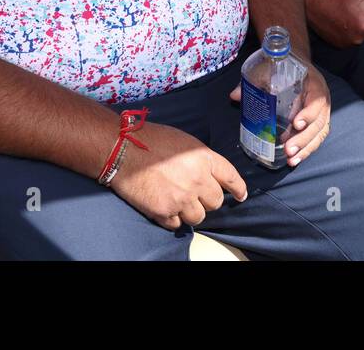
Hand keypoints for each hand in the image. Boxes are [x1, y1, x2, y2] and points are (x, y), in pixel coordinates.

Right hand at [109, 121, 247, 230]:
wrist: (122, 149)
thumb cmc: (150, 139)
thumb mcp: (184, 142)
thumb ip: (200, 159)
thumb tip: (208, 175)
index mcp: (204, 158)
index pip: (231, 177)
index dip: (238, 189)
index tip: (240, 196)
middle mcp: (197, 180)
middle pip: (216, 202)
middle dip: (207, 199)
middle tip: (192, 193)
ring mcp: (181, 198)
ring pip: (198, 217)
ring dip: (190, 211)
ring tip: (176, 200)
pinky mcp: (164, 211)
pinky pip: (177, 224)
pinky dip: (172, 218)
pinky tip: (163, 205)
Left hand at [228, 64, 332, 166]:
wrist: (297, 62)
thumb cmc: (285, 66)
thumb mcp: (271, 67)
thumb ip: (255, 80)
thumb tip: (234, 95)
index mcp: (315, 84)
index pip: (317, 100)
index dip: (308, 114)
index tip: (295, 124)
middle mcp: (322, 99)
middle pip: (319, 122)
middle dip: (304, 138)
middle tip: (288, 149)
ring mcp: (322, 112)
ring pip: (319, 133)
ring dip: (306, 148)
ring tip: (292, 159)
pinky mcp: (317, 121)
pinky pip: (316, 137)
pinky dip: (307, 149)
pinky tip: (295, 159)